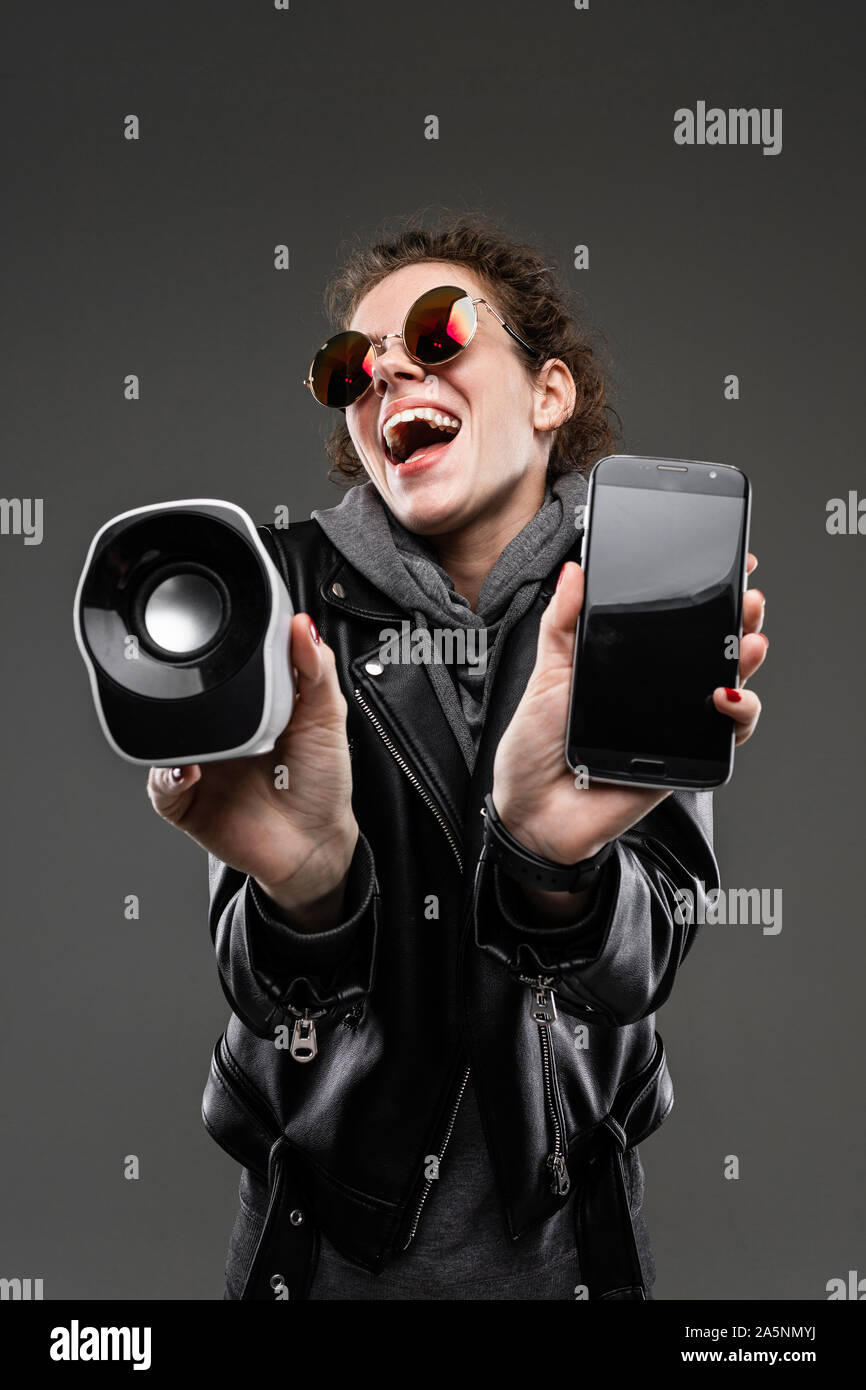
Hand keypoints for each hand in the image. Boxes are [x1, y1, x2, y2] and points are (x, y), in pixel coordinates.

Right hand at [147, 613, 357, 921]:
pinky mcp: (187, 802)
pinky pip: (161, 786)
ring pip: (163, 739)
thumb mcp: (327, 719)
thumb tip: (304, 625)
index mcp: (249, 708)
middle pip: (185, 700)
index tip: (224, 636)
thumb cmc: (321, 784)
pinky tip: (187, 769)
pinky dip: (166, 776)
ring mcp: (200, 766)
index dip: (220, 653)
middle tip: (202, 682)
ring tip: (193, 729)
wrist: (313, 846)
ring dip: (169, 731)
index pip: (222, 670)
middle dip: (183, 689)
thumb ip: (318, 671)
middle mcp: (219, 734)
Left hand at [492, 553, 768, 864]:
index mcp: (627, 664)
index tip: (728, 564)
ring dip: (748, 662)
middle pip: (712, 649)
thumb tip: (575, 570)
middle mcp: (658, 691)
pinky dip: (737, 714)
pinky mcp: (685, 758)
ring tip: (749, 642)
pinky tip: (724, 697)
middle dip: (738, 619)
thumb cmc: (536, 746)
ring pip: (730, 687)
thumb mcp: (546, 674)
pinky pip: (726, 735)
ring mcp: (675, 724)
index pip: (676, 622)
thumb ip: (563, 622)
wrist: (531, 812)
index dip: (706, 594)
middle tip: (746, 597)